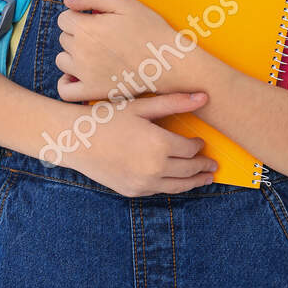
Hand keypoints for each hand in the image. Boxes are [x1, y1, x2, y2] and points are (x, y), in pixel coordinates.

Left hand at [54, 0, 190, 102]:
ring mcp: (85, 74)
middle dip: (78, 34)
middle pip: (63, 38)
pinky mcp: (93, 91)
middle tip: (103, 36)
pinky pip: (65, 90)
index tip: (97, 20)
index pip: (64, 18)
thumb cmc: (150, 29)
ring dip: (73, 55)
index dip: (80, 15)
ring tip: (96, 53)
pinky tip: (78, 76)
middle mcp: (80, 51)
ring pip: (62, 60)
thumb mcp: (124, 2)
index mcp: (85, 28)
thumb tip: (67, 0)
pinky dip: (67, 83)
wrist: (171, 62)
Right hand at [59, 92, 218, 196]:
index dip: (198, 146)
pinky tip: (176, 181)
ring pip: (179, 185)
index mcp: (159, 144)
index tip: (200, 142)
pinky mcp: (133, 190)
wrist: (75, 140)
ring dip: (195, 182)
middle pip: (189, 170)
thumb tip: (203, 97)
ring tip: (206, 178)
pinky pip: (159, 190)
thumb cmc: (106, 118)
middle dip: (203, 166)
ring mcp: (144, 182)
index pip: (191, 149)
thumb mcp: (139, 107)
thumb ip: (173, 103)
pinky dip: (172, 186)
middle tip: (212, 164)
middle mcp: (155, 167)